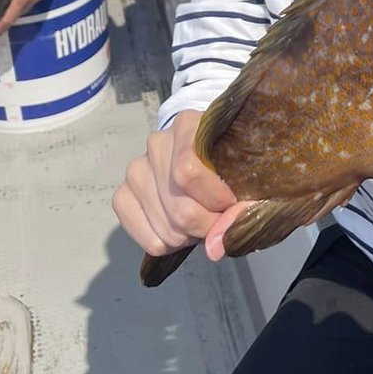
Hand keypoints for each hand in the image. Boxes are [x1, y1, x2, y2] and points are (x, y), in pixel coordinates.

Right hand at [113, 110, 244, 262]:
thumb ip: (244, 207)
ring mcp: (136, 169)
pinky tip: (180, 229)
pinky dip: (166, 243)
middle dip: (206, 226)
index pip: (188, 172)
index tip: (231, 203)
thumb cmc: (231, 164)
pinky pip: (144, 236)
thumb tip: (215, 247)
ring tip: (201, 220)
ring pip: (164, 226)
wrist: (206, 161)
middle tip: (219, 219)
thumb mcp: (249, 176)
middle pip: (179, 207)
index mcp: (188, 126)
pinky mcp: (123, 195)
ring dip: (188, 236)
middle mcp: (156, 143)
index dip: (214, 199)